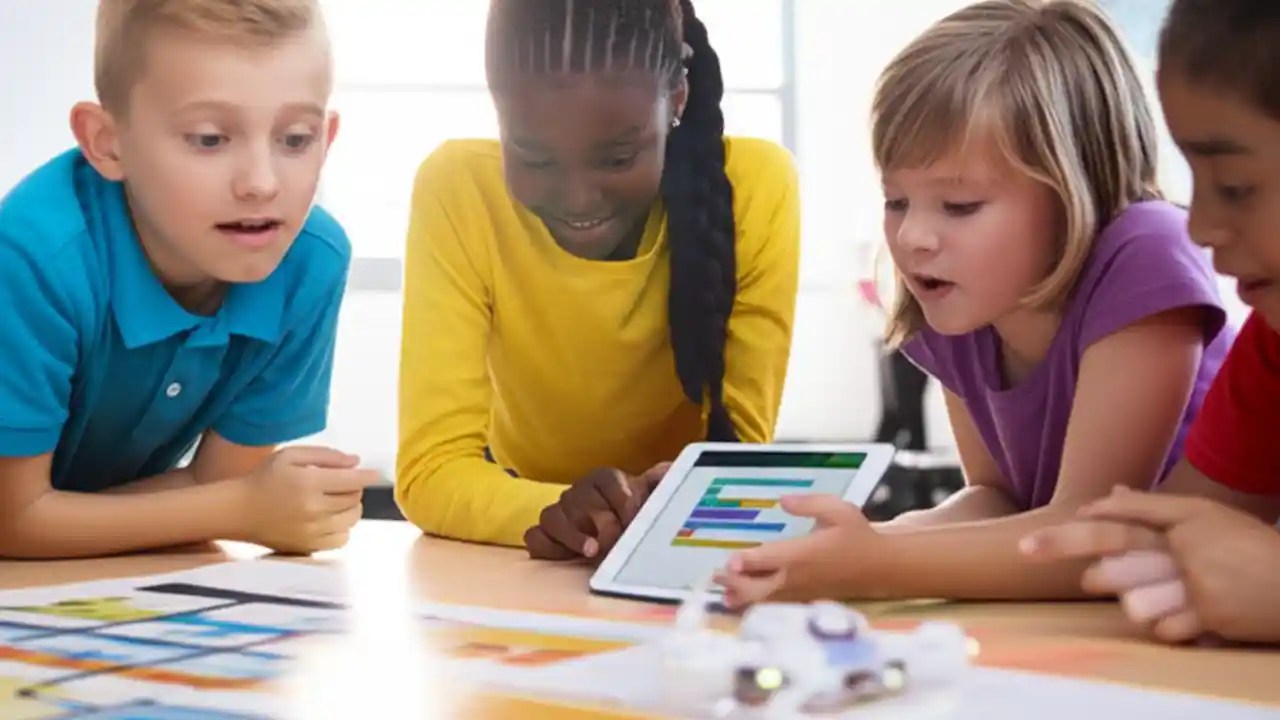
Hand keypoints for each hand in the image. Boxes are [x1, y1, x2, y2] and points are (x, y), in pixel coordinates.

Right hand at [235, 446, 379, 554]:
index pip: (353, 481)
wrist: (238, 511)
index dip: (368, 476)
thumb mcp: (290, 456)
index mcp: (308, 483)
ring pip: (352, 519)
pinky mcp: (308, 547)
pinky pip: (342, 539)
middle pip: (355, 499)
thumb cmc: (264, 478)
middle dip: (354, 488)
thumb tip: (356, 462)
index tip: (375, 473)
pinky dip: (342, 528)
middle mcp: (313, 510)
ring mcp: (312, 531)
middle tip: (341, 483)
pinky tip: (330, 518)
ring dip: (351, 508)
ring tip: (335, 500)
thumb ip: (325, 455)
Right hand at [524, 462, 670, 562]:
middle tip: (616, 540)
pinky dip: (546, 545)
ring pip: (552, 516)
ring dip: (572, 535)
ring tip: (591, 550)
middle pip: (580, 500)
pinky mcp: (545, 536)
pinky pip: (534, 536)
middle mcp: (578, 493)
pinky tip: (565, 557)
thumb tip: (671, 470)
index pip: (609, 480)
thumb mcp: (654, 497)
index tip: (634, 518)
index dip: (622, 499)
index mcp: (605, 480)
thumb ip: (662, 482)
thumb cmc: (636, 516)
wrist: (619, 536)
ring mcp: (558, 513)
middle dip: (600, 521)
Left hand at [713, 495, 880, 608]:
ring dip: (742, 597)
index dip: (745, 562)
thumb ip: (808, 504)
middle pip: (757, 587)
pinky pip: (776, 607)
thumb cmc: (858, 536)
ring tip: (724, 593)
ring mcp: (800, 593)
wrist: (882, 567)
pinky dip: (758, 606)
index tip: (729, 561)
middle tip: (716, 575)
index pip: (767, 560)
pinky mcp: (805, 601)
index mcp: (802, 555)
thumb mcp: (838, 510)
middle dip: (735, 583)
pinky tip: (745, 603)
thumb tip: (783, 500)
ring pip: (764, 601)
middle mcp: (797, 578)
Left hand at [1024, 487, 1279, 643]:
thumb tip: (1109, 493)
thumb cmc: (1247, 546)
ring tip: (1145, 604)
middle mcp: (1181, 552)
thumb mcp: (1205, 516)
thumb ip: (1153, 506)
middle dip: (1100, 577)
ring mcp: (1195, 586)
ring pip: (1138, 603)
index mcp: (1176, 523)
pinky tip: (1188, 621)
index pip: (1115, 524)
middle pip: (1117, 564)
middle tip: (1089, 580)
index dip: (1070, 536)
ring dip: (1138, 605)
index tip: (1029, 547)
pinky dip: (1170, 630)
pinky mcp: (1209, 616)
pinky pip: (1167, 631)